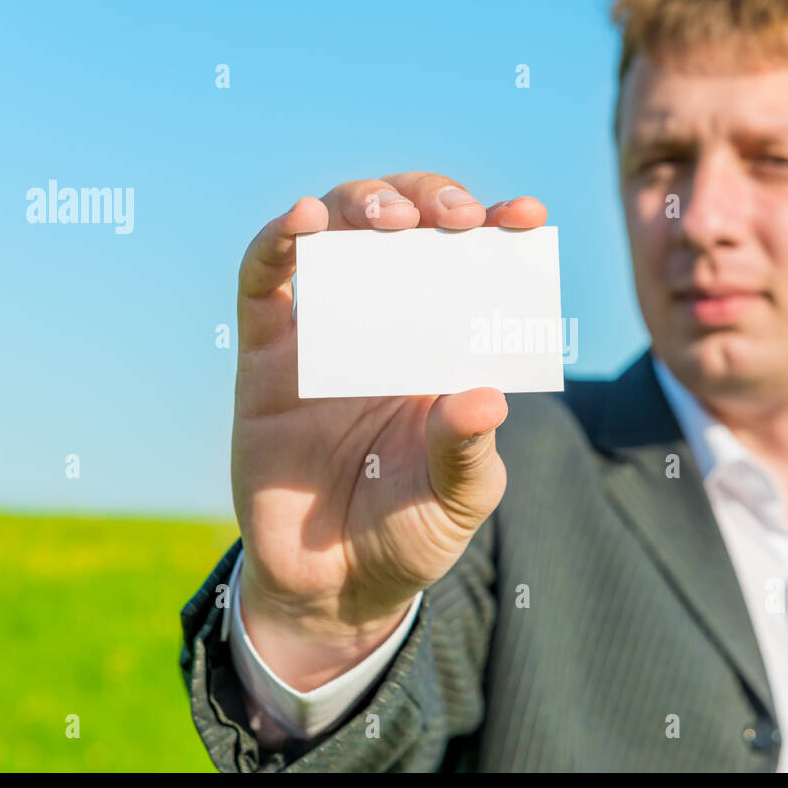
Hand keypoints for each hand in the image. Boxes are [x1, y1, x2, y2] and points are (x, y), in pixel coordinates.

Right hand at [230, 172, 546, 688]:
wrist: (333, 588)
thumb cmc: (410, 531)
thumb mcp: (459, 497)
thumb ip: (468, 449)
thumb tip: (486, 399)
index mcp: (445, 343)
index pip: (470, 262)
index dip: (495, 227)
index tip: (525, 214)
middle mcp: (388, 322)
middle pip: (402, 224)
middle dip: (428, 199)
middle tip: (454, 218)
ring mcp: (325, 330)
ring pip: (335, 230)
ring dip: (361, 202)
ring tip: (389, 218)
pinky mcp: (265, 354)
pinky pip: (262, 279)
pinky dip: (278, 240)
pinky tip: (305, 220)